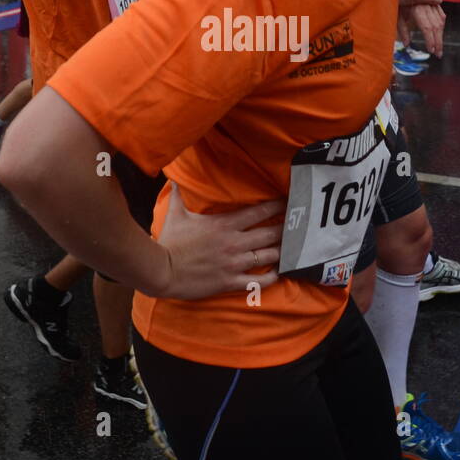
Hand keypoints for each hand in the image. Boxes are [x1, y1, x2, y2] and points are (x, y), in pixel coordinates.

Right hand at [154, 183, 283, 299]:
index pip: (258, 212)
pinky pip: (258, 281)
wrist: (161, 270)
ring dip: (282, 252)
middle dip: (285, 229)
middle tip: (298, 227)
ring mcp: (234, 263)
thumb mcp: (176, 214)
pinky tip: (279, 273)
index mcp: (224, 224)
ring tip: (293, 248)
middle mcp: (234, 242)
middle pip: (270, 234)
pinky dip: (272, 277)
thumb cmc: (169, 241)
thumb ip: (179, 195)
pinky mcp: (230, 282)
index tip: (288, 202)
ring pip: (268, 256)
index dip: (277, 206)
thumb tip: (173, 178)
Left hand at [403, 2, 446, 57]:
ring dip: (440, 35)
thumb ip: (402, 30)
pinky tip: (439, 34)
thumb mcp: (396, 14)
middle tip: (438, 54)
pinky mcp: (434, 2)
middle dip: (438, 42)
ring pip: (440, 21)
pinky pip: (441, 15)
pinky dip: (441, 26)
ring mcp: (432, 2)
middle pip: (436, 26)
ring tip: (438, 47)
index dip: (430, 40)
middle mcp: (426, 5)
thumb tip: (407, 44)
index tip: (431, 51)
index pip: (427, 28)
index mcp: (416, 8)